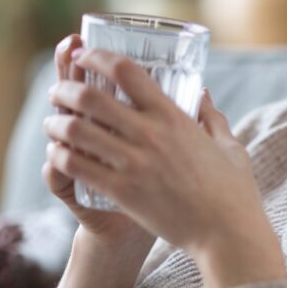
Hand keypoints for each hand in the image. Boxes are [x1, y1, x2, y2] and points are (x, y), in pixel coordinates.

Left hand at [44, 48, 283, 271]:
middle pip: (91, 97)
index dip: (98, 57)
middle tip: (58, 91)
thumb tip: (203, 92)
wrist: (226, 233)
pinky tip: (57, 154)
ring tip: (53, 123)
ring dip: (57, 123)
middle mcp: (151, 135)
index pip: (127, 71)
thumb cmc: (233, 190)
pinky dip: (60, 156)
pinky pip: (77, 167)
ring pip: (77, 131)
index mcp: (174, 117)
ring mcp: (134, 164)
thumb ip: (212, 117)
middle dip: (66, 88)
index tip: (84, 54)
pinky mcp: (122, 192)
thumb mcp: (229, 145)